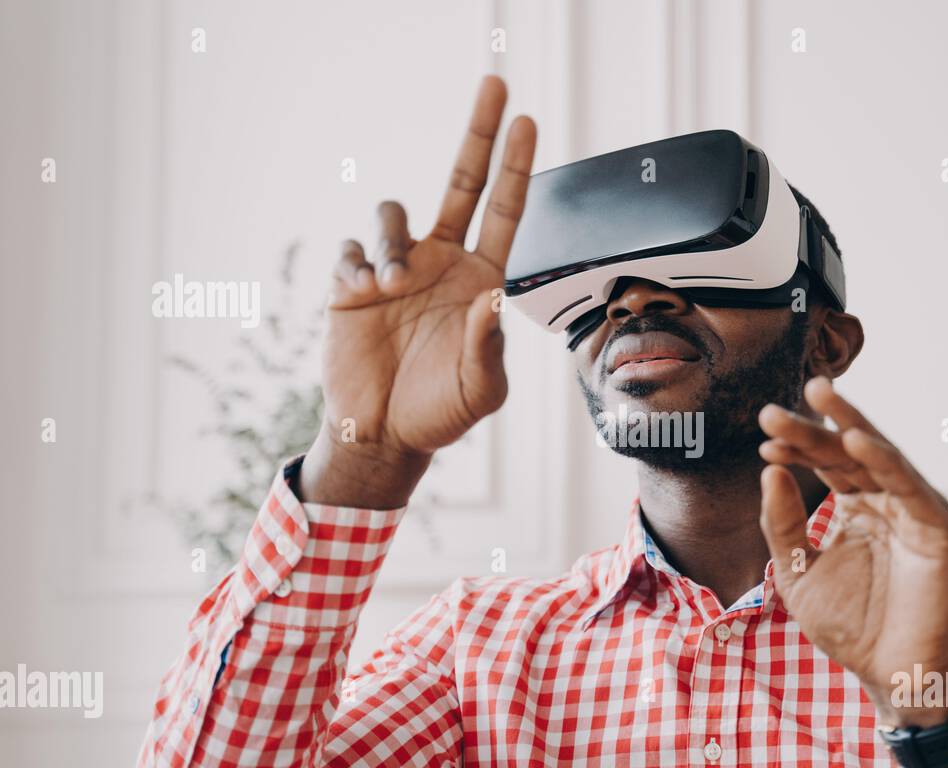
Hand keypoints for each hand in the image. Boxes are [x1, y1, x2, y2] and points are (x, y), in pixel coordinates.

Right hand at [300, 76, 536, 506]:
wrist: (385, 436)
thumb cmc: (442, 413)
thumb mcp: (482, 390)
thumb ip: (490, 347)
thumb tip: (492, 299)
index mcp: (480, 282)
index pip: (504, 212)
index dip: (515, 167)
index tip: (527, 119)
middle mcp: (442, 265)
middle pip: (461, 183)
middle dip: (478, 133)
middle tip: (495, 83)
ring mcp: (396, 271)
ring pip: (394, 214)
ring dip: (394, 238)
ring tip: (393, 284)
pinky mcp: (352, 285)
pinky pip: (352, 251)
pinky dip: (358, 265)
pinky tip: (364, 295)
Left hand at [757, 377, 947, 727]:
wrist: (891, 675)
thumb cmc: (851, 629)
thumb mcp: (797, 572)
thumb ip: (782, 524)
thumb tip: (768, 470)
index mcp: (859, 509)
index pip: (826, 465)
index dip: (796, 448)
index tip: (763, 438)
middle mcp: (889, 502)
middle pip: (848, 454)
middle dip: (814, 427)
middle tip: (775, 408)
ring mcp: (916, 512)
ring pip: (880, 457)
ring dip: (848, 426)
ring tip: (817, 396)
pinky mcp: (939, 529)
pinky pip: (909, 486)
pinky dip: (884, 460)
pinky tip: (854, 440)